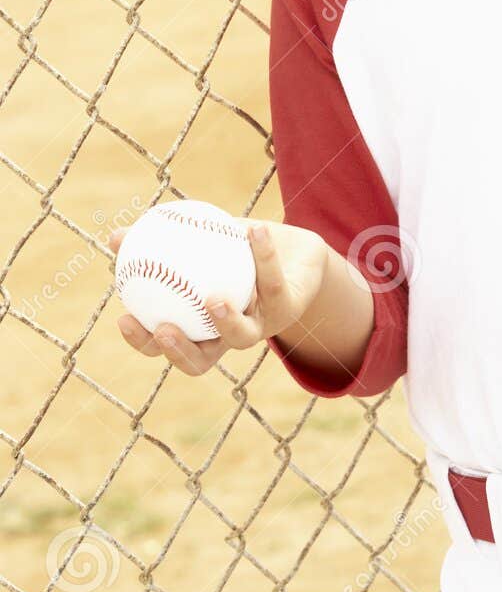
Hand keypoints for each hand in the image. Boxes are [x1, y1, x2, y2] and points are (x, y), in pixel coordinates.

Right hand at [108, 218, 328, 375]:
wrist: (296, 252)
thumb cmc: (237, 251)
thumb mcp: (197, 241)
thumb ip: (159, 241)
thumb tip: (115, 237)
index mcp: (201, 327)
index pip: (165, 345)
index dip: (143, 342)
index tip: (124, 318)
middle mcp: (229, 336)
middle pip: (200, 361)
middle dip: (178, 352)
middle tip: (162, 328)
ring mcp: (261, 327)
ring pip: (242, 337)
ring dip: (226, 321)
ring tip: (212, 299)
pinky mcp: (290, 308)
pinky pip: (273, 282)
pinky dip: (264, 256)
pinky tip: (253, 230)